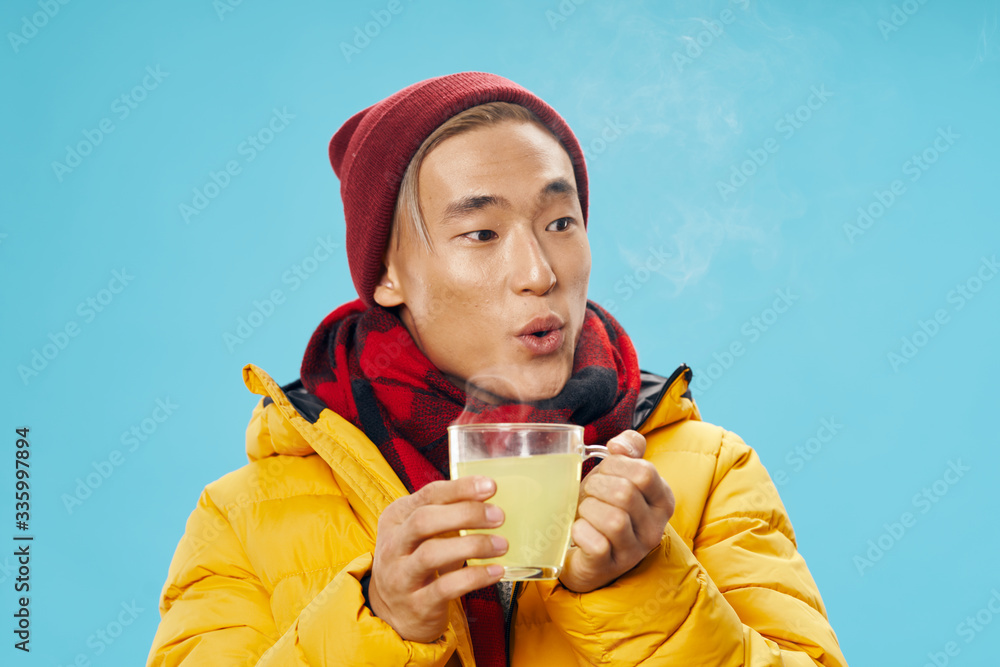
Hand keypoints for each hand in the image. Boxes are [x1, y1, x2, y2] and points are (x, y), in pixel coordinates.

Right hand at [368, 476, 507, 642]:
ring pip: (431, 553)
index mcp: (396, 519)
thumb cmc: (416, 564)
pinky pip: (446, 587)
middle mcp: (393, 546)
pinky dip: (475, 576)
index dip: (460, 488)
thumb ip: (447, 515)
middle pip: (424, 520)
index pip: (428, 495)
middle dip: (465, 514)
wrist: (395, 615)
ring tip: (501, 544)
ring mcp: (401, 577)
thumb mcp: (422, 536)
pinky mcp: (417, 605)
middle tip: (498, 516)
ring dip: (473, 545)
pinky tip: (496, 571)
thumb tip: (489, 498)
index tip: (490, 486)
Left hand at [558, 430, 674, 592]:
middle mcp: (654, 529)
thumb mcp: (618, 473)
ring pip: (614, 521)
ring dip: (589, 508)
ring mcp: (633, 552)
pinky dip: (580, 531)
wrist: (583, 548)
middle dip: (597, 486)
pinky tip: (578, 530)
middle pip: (626, 494)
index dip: (616, 465)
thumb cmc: (602, 505)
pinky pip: (596, 544)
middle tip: (588, 492)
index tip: (604, 472)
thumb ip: (628, 449)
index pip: (645, 472)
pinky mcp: (608, 567)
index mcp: (661, 501)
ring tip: (584, 511)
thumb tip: (618, 446)